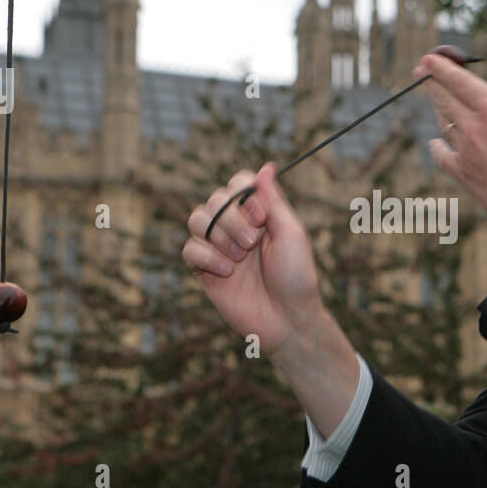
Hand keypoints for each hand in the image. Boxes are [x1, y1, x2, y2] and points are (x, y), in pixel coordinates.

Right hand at [183, 163, 323, 356]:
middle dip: (232, 219)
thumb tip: (265, 167)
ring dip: (219, 235)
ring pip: (196, 219)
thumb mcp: (292, 234)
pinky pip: (189, 249)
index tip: (260, 216)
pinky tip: (227, 272)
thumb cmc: (297, 277)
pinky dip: (206, 256)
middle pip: (215, 199)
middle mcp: (236, 227)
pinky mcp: (205, 270)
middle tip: (252, 243)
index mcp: (260, 214)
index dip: (243, 194)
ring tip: (239, 258)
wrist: (287, 320)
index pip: (237, 184)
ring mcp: (219, 247)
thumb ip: (274, 200)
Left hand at [415, 52, 486, 216]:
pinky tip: (435, 142)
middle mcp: (473, 124)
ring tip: (434, 100)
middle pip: (444, 97)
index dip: (442, 67)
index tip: (430, 57)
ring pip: (443, 122)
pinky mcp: (460, 171)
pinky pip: (442, 153)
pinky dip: (438, 146)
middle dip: (430, 81)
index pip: (460, 81)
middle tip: (420, 70)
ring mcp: (463, 148)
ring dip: (437, 108)